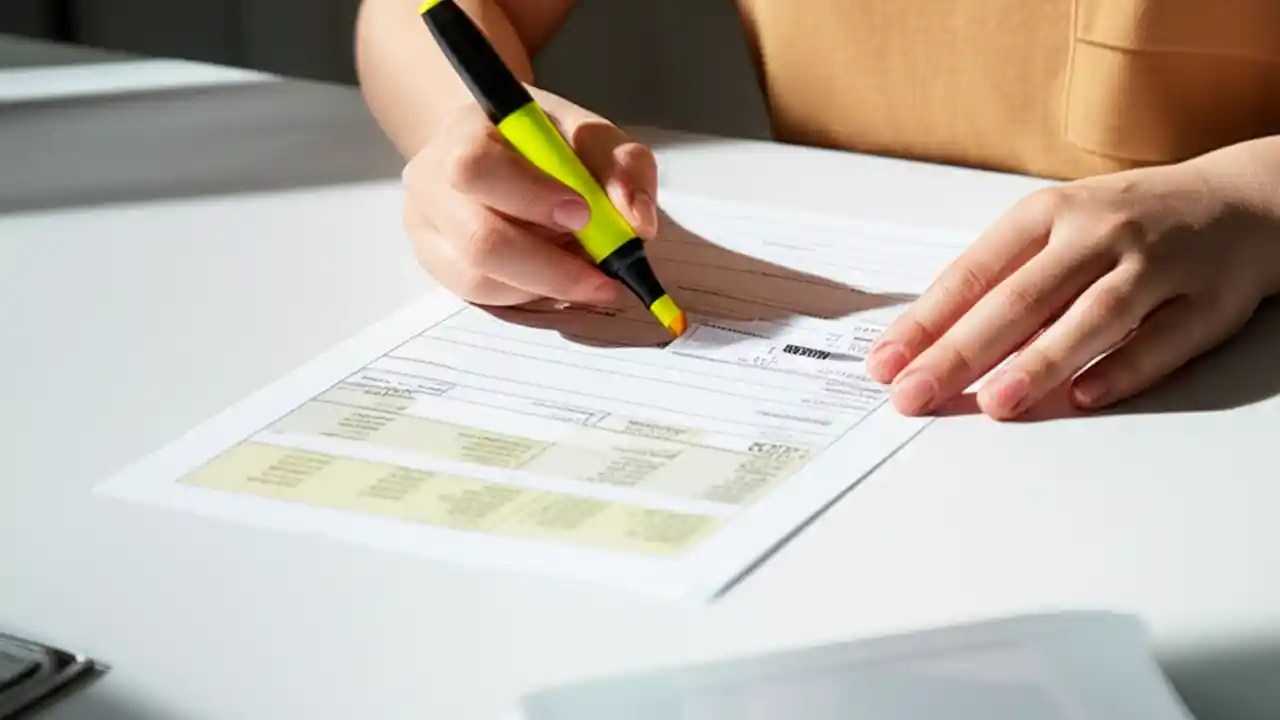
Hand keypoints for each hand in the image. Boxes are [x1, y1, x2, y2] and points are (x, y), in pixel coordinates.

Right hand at [401, 89, 658, 305]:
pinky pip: (481, 297)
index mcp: (464, 132)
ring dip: (545, 286)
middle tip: (602, 276)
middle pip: (478, 240)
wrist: (501, 150)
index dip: (530, 197)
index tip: (582, 215)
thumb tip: (637, 221)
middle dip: (551, 267)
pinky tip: (555, 280)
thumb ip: (624, 168)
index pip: (476, 167)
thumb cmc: (547, 143)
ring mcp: (427, 229)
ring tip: (585, 273)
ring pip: (480, 279)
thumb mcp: (593, 138)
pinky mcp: (436, 265)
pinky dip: (528, 296)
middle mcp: (431, 181)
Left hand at [867, 158, 1279, 418]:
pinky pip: (1162, 340)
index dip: (926, 321)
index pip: (973, 272)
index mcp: (1048, 213)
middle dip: (960, 351)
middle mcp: (1099, 232)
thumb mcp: (1057, 229)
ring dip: (1037, 362)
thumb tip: (929, 341)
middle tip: (915, 393)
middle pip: (1021, 298)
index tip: (886, 362)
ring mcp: (1157, 264)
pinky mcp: (1208, 300)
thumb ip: (1002, 281)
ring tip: (992, 401)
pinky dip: (1122, 370)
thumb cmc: (1126, 223)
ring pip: (1092, 317)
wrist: (1241, 199)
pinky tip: (1083, 396)